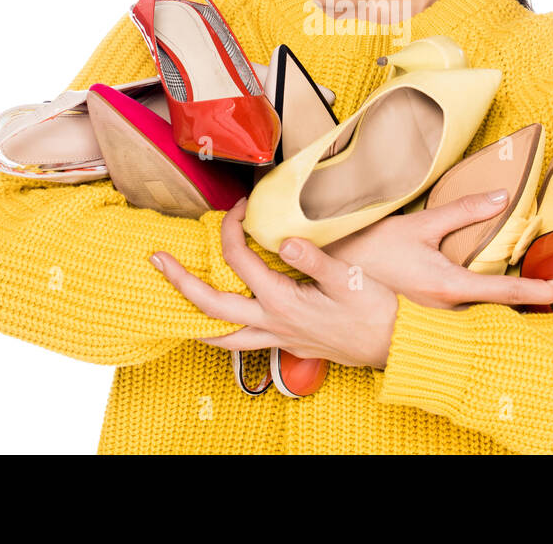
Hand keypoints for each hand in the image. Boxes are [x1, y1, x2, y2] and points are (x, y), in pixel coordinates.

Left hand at [149, 197, 398, 368]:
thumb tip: (282, 239)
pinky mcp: (287, 344)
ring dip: (192, 317)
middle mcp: (273, 323)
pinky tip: (216, 323)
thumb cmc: (376, 311)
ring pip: (221, 335)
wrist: (395, 345)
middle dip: (180, 281)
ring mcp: (277, 338)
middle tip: (156, 260)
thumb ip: (313, 259)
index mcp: (284, 301)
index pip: (241, 261)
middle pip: (211, 306)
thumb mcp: (348, 278)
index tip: (238, 208)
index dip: (233, 229)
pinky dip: (219, 333)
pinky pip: (241, 343)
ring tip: (172, 301)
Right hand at [322, 190, 552, 310]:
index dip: (540, 291)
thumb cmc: (370, 248)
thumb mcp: (417, 224)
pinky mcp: (413, 333)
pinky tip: (472, 314)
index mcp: (449, 287)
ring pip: (475, 327)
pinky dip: (468, 325)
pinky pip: (451, 333)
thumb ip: (462, 211)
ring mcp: (428, 327)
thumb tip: (501, 197)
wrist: (328, 276)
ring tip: (517, 304)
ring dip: (496, 317)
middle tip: (544, 293)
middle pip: (498, 318)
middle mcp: (444, 314)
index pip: (508, 294)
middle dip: (522, 308)